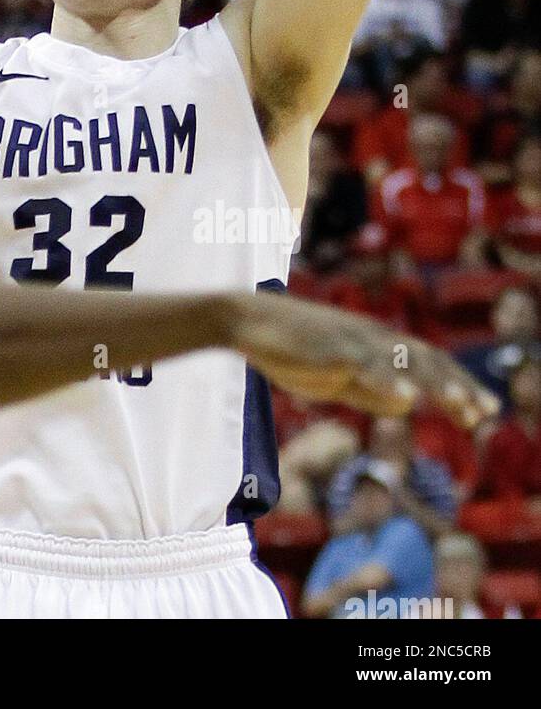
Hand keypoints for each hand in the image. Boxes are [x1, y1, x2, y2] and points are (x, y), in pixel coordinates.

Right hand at [230, 291, 498, 429]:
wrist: (245, 320)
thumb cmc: (288, 349)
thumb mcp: (335, 377)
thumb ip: (368, 389)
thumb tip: (405, 402)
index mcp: (374, 343)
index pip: (426, 363)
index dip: (456, 385)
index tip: (483, 412)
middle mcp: (370, 336)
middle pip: (424, 359)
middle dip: (459, 386)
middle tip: (487, 412)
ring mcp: (351, 339)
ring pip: (402, 360)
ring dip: (435, 383)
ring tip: (462, 405)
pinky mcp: (329, 346)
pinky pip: (363, 364)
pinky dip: (386, 379)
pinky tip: (405, 396)